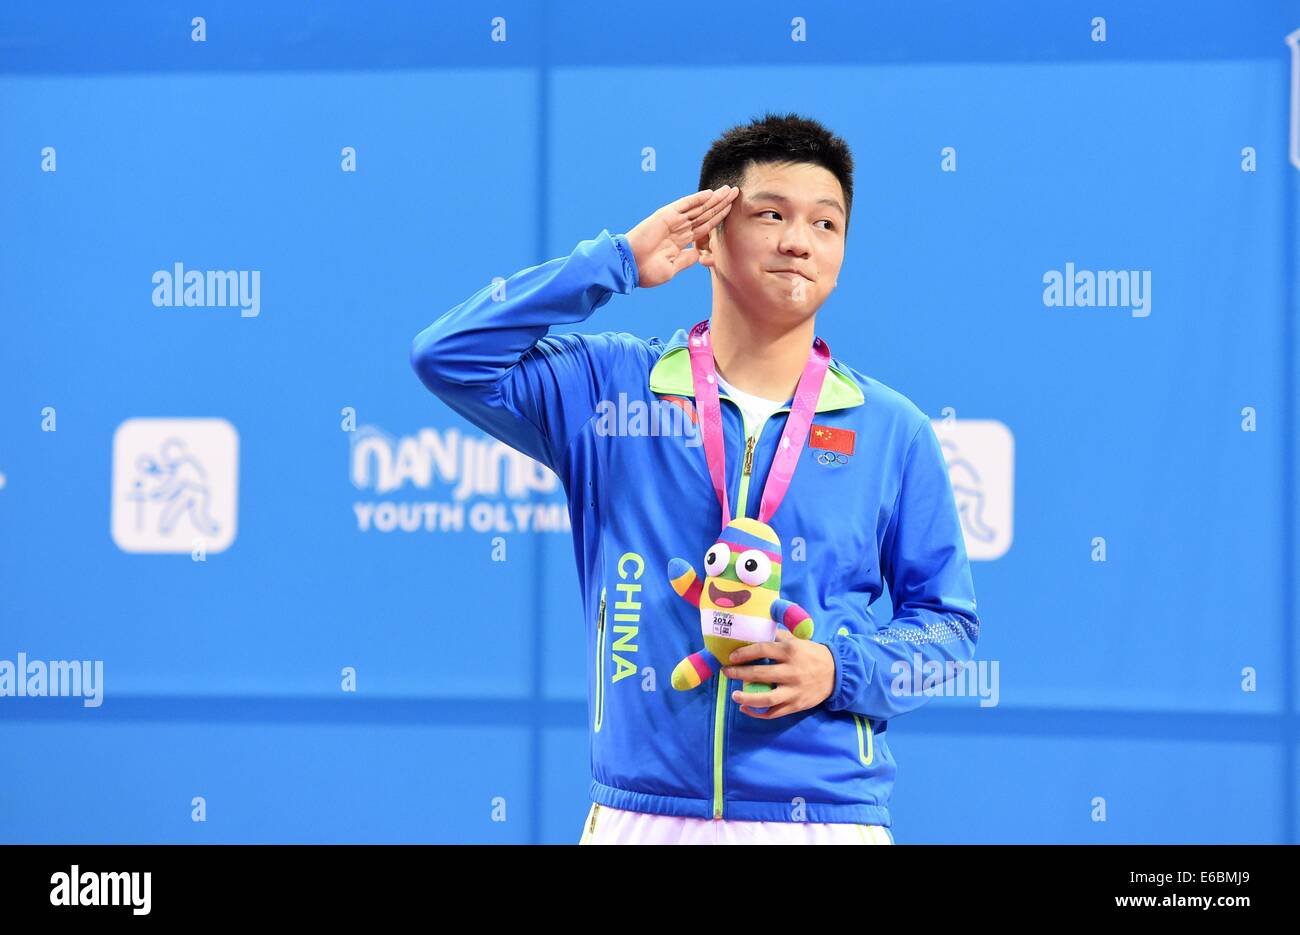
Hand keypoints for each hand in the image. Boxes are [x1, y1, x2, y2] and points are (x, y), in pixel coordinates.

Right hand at [623, 186, 739, 287]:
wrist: (631, 267)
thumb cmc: (648, 271)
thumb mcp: (673, 268)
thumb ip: (687, 259)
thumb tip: (699, 254)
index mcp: (681, 241)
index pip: (705, 226)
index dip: (719, 217)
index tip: (731, 210)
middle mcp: (679, 228)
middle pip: (706, 214)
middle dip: (722, 204)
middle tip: (736, 193)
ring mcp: (673, 221)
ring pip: (699, 207)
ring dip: (714, 199)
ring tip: (729, 190)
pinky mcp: (666, 216)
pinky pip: (684, 205)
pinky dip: (697, 198)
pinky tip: (711, 193)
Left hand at [723, 629, 836, 718]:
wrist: (836, 672)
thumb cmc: (811, 654)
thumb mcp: (797, 641)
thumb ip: (778, 637)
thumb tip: (756, 630)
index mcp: (790, 651)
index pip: (762, 650)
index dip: (744, 653)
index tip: (731, 657)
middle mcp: (791, 671)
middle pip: (760, 673)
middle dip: (739, 673)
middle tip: (727, 672)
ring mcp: (794, 690)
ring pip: (766, 698)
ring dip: (747, 698)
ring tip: (734, 696)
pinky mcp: (796, 705)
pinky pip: (774, 712)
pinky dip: (758, 713)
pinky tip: (746, 708)